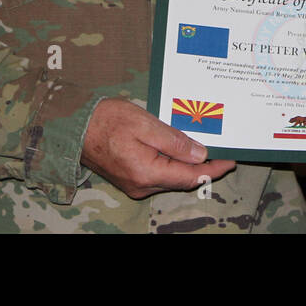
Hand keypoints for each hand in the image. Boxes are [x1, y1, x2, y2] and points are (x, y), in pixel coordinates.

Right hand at [81, 98, 234, 198]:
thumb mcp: (145, 124)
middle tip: (222, 153)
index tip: (230, 161)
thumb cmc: (108, 120)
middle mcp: (141, 185)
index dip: (212, 169)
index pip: (189, 176)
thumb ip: (174, 142)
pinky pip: (159, 175)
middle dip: (203, 169)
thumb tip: (200, 155)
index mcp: (147, 172)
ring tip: (206, 150)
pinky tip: (181, 152)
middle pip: (182, 180)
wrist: (75, 127)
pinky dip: (173, 165)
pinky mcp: (130, 179)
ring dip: (188, 167)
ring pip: (171, 179)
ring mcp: (134, 184)